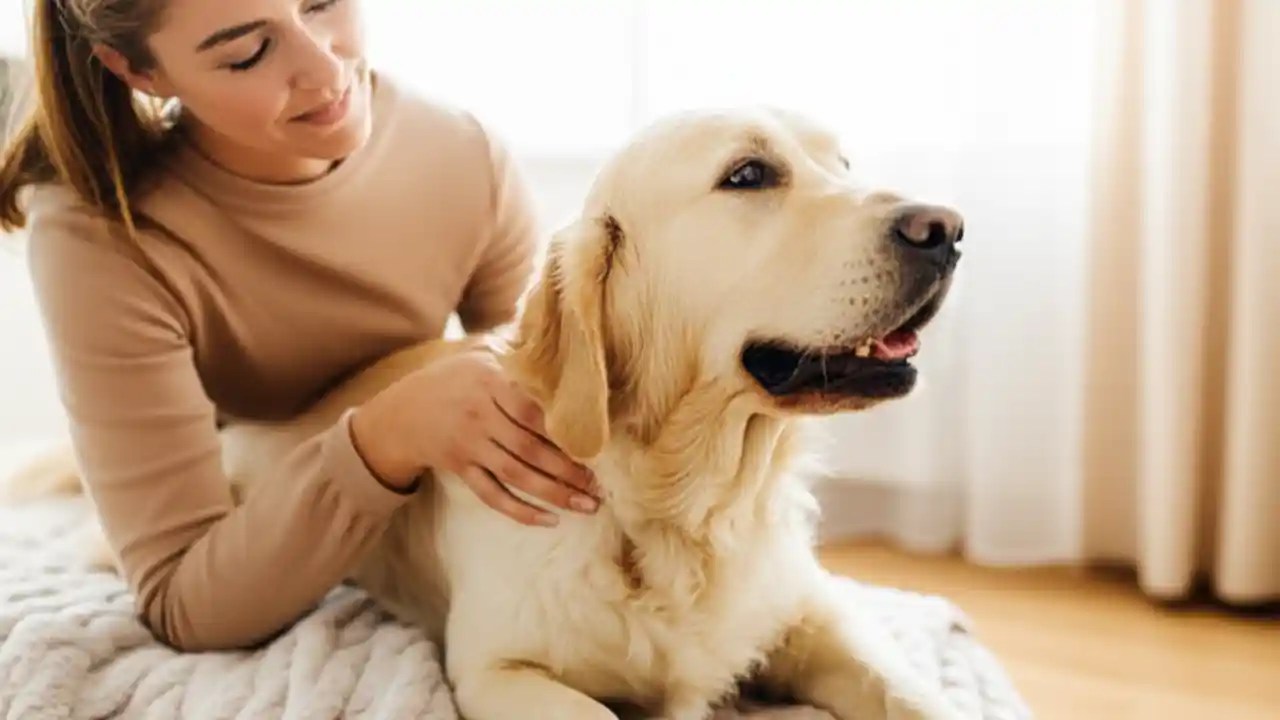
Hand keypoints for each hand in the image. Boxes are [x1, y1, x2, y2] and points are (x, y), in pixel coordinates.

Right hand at [351, 346, 599, 526]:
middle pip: (530, 447)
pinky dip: (520, 511)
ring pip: (516, 475)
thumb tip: (566, 344)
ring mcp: (468, 444)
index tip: (596, 442)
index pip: (532, 407)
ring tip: (587, 504)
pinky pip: (492, 495)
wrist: (401, 411)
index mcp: (489, 379)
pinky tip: (549, 520)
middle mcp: (478, 413)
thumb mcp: (480, 354)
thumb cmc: (455, 379)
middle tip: (599, 484)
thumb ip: (518, 350)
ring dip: (555, 493)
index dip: (564, 428)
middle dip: (569, 469)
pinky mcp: (460, 468)